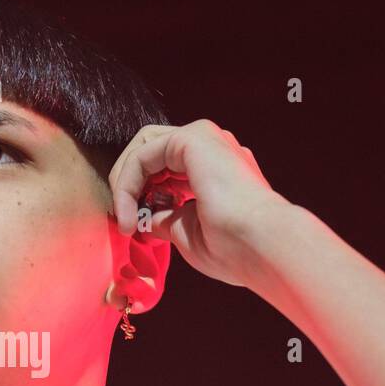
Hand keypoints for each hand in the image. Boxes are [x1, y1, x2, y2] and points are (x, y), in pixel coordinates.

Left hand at [108, 119, 293, 286]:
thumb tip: (142, 218)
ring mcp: (203, 138)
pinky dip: (126, 185)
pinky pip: (142, 155)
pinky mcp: (192, 138)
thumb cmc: (233, 247)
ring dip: (124, 184)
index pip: (163, 167)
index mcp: (214, 167)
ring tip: (124, 219)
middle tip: (123, 219)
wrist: (261, 246)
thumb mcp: (186, 232)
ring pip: (143, 147)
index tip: (132, 229)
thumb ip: (164, 218)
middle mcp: (210, 147)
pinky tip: (128, 214)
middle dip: (127, 184)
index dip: (139, 195)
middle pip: (150, 150)